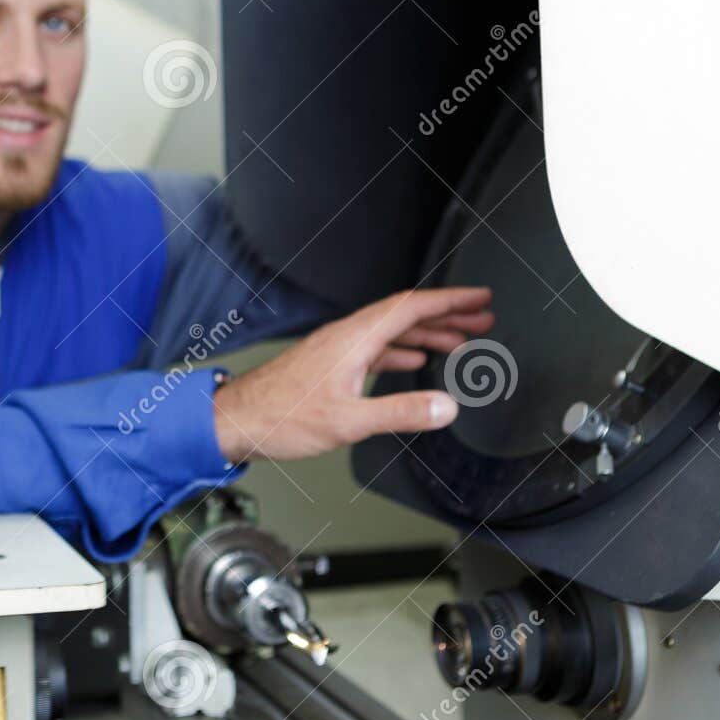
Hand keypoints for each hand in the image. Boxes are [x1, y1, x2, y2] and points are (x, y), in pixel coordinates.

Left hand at [213, 287, 494, 463]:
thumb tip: (446, 407)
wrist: (237, 420)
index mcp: (353, 340)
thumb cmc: (280, 418)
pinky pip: (376, 349)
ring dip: (427, 333)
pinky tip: (414, 362)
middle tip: (483, 318)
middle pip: (405, 315)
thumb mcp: (348, 422)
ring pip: (391, 332)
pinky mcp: (330, 365)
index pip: (410, 307)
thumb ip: (399, 413)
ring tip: (460, 341)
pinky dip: (402, 351)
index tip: (480, 298)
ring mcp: (337, 349)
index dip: (450, 301)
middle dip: (447, 315)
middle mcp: (346, 337)